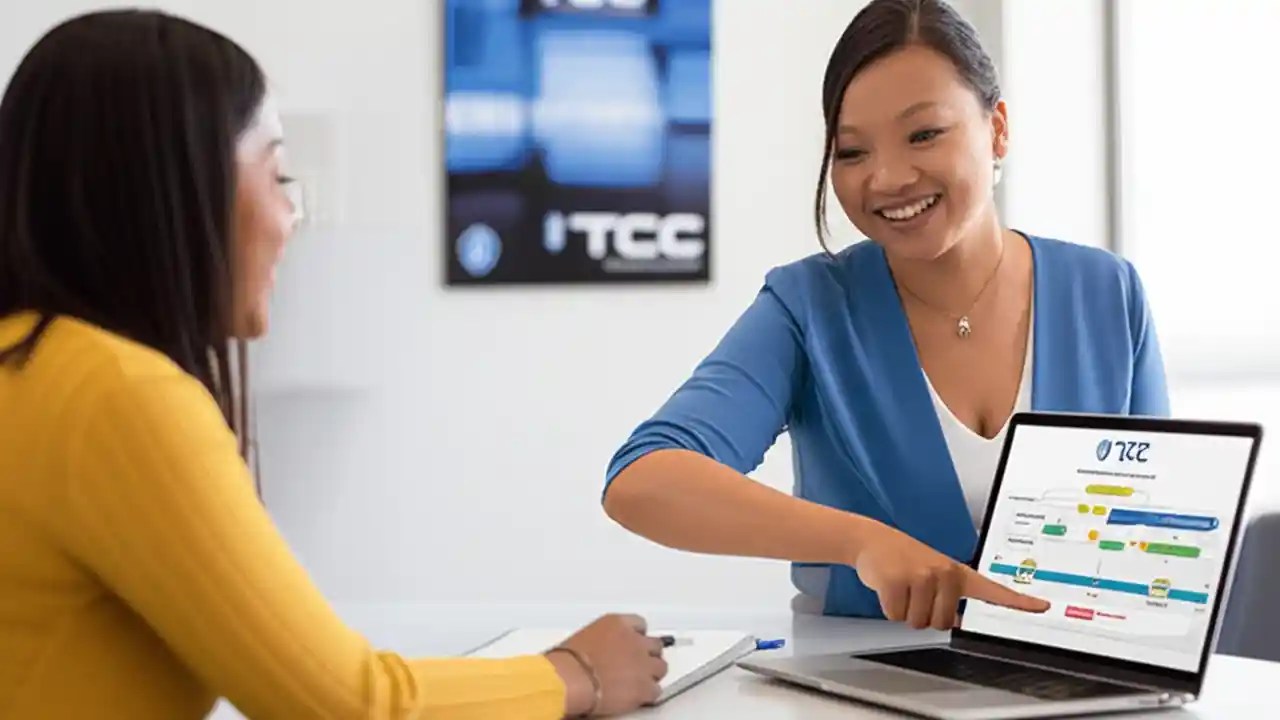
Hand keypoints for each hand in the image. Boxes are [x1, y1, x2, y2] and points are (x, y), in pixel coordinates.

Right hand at [546, 614, 667, 716]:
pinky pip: (656, 690)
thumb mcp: (583, 639)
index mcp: (617, 624)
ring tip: (640, 681)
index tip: (635, 643)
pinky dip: (649, 694)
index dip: (638, 636)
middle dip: (648, 655)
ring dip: (652, 674)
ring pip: (661, 667)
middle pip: (655, 645)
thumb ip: (601, 640)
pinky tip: (639, 697)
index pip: (639, 624)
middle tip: (639, 665)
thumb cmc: (567, 661)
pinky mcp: (644, 686)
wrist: (570, 679)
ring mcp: (642, 663)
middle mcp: (634, 640)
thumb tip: (602, 651)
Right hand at [852, 520, 1049, 629]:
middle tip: (914, 592)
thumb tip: (954, 621)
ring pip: (917, 623)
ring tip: (901, 587)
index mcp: (957, 573)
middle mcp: (944, 573)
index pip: (993, 591)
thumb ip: (949, 597)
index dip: (1018, 602)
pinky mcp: (897, 581)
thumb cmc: (904, 558)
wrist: (872, 540)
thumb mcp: (933, 573)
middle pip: (940, 623)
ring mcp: (921, 576)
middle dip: (924, 615)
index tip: (1043, 607)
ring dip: (905, 612)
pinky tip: (888, 587)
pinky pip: (896, 616)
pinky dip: (888, 608)